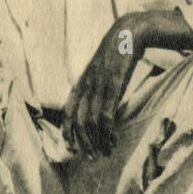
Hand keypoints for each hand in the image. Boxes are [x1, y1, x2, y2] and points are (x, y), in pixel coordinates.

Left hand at [62, 14, 143, 158]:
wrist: (126, 35)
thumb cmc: (113, 57)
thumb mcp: (97, 73)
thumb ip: (92, 89)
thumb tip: (92, 109)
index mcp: (79, 85)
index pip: (66, 113)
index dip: (66, 132)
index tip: (70, 148)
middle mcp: (84, 88)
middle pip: (78, 123)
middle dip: (83, 144)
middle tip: (90, 158)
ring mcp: (98, 88)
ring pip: (91, 123)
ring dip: (98, 142)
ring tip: (105, 153)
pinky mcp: (113, 88)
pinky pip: (106, 116)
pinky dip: (108, 132)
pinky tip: (114, 140)